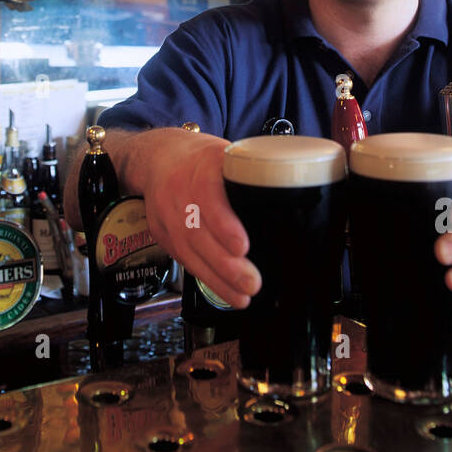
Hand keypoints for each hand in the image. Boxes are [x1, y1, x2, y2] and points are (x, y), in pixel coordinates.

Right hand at [139, 132, 260, 308]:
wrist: (160, 156)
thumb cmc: (203, 159)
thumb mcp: (228, 154)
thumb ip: (251, 176)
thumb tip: (291, 205)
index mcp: (203, 165)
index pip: (208, 194)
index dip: (223, 223)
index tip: (242, 247)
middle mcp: (179, 189)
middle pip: (197, 231)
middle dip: (225, 263)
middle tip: (252, 283)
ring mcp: (166, 212)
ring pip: (188, 250)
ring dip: (216, 278)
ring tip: (242, 296)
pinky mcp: (161, 231)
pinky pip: (182, 258)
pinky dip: (204, 276)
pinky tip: (223, 290)